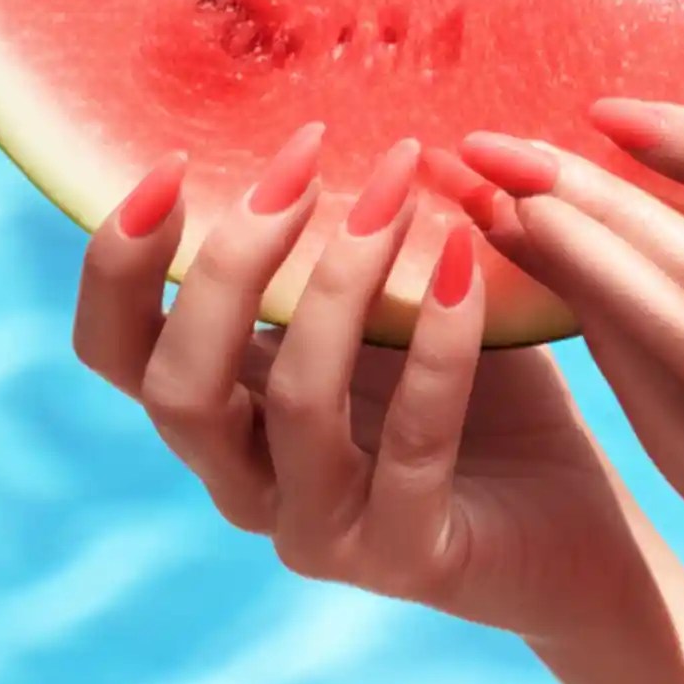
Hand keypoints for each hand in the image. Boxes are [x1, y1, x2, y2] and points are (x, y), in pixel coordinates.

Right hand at [69, 124, 683, 680]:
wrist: (567, 520)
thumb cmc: (479, 398)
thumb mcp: (392, 309)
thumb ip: (338, 249)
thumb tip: (324, 127)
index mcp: (227, 413)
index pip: (116, 351)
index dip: (117, 261)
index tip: (173, 162)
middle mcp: (248, 481)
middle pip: (176, 384)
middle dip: (229, 263)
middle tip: (303, 168)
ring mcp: (319, 530)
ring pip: (295, 404)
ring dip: (344, 282)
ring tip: (399, 195)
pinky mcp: (405, 556)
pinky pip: (414, 443)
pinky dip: (438, 346)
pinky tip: (464, 266)